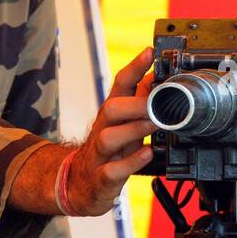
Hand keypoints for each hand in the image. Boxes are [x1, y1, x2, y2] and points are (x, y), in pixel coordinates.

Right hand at [62, 48, 156, 215]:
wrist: (78, 185)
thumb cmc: (110, 149)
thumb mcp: (125, 122)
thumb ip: (139, 99)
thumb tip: (157, 75)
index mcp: (112, 114)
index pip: (120, 84)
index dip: (134, 67)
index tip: (150, 52)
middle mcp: (104, 130)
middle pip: (111, 108)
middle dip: (135, 103)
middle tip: (158, 102)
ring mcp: (101, 155)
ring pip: (109, 137)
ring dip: (133, 129)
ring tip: (154, 125)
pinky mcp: (102, 178)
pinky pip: (112, 170)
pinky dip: (130, 162)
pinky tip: (146, 154)